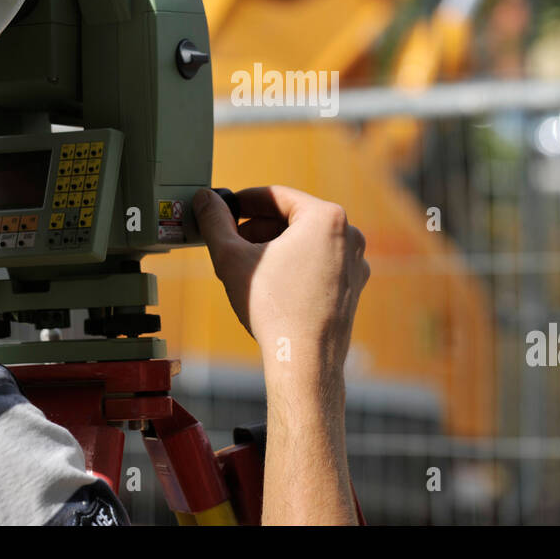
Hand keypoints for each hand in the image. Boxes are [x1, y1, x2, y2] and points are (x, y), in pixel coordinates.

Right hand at [193, 185, 368, 380]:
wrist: (304, 362)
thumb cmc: (272, 308)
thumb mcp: (231, 257)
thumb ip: (215, 221)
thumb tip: (204, 199)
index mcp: (327, 217)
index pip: (277, 196)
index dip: (244, 201)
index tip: (224, 210)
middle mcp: (350, 235)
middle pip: (293, 219)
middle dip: (258, 228)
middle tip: (230, 242)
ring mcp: (355, 263)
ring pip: (306, 243)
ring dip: (274, 248)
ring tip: (246, 267)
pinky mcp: (353, 287)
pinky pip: (319, 265)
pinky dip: (294, 267)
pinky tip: (270, 286)